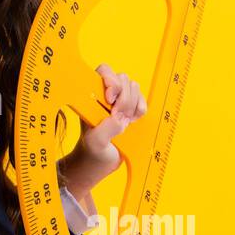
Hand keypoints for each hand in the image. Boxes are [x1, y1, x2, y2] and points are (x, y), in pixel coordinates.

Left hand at [58, 63, 147, 198]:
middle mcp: (106, 94)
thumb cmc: (92, 151)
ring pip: (134, 87)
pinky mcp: (132, 110)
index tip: (110, 99)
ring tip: (124, 122)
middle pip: (122, 78)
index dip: (110, 80)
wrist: (101, 163)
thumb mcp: (95, 142)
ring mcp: (120, 101)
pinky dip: (141, 109)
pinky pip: (143, 100)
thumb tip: (119, 118)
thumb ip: (106, 129)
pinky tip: (133, 121)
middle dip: (124, 98)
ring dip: (132, 105)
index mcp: (92, 95)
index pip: (103, 71)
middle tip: (118, 117)